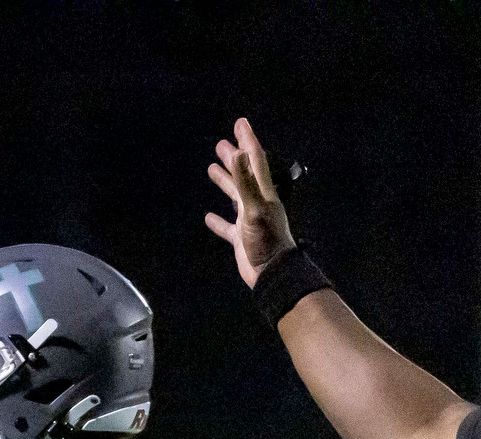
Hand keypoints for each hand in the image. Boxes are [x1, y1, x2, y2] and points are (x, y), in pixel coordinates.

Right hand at [205, 117, 298, 287]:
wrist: (272, 273)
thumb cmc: (266, 240)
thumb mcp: (254, 209)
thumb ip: (245, 182)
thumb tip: (237, 154)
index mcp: (263, 192)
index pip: (254, 160)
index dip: (247, 140)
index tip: (240, 123)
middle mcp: (257, 202)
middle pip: (244, 174)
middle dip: (234, 157)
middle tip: (222, 142)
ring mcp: (248, 219)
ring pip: (235, 195)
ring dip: (225, 180)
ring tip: (212, 167)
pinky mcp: (241, 237)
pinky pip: (227, 226)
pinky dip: (218, 220)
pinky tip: (208, 216)